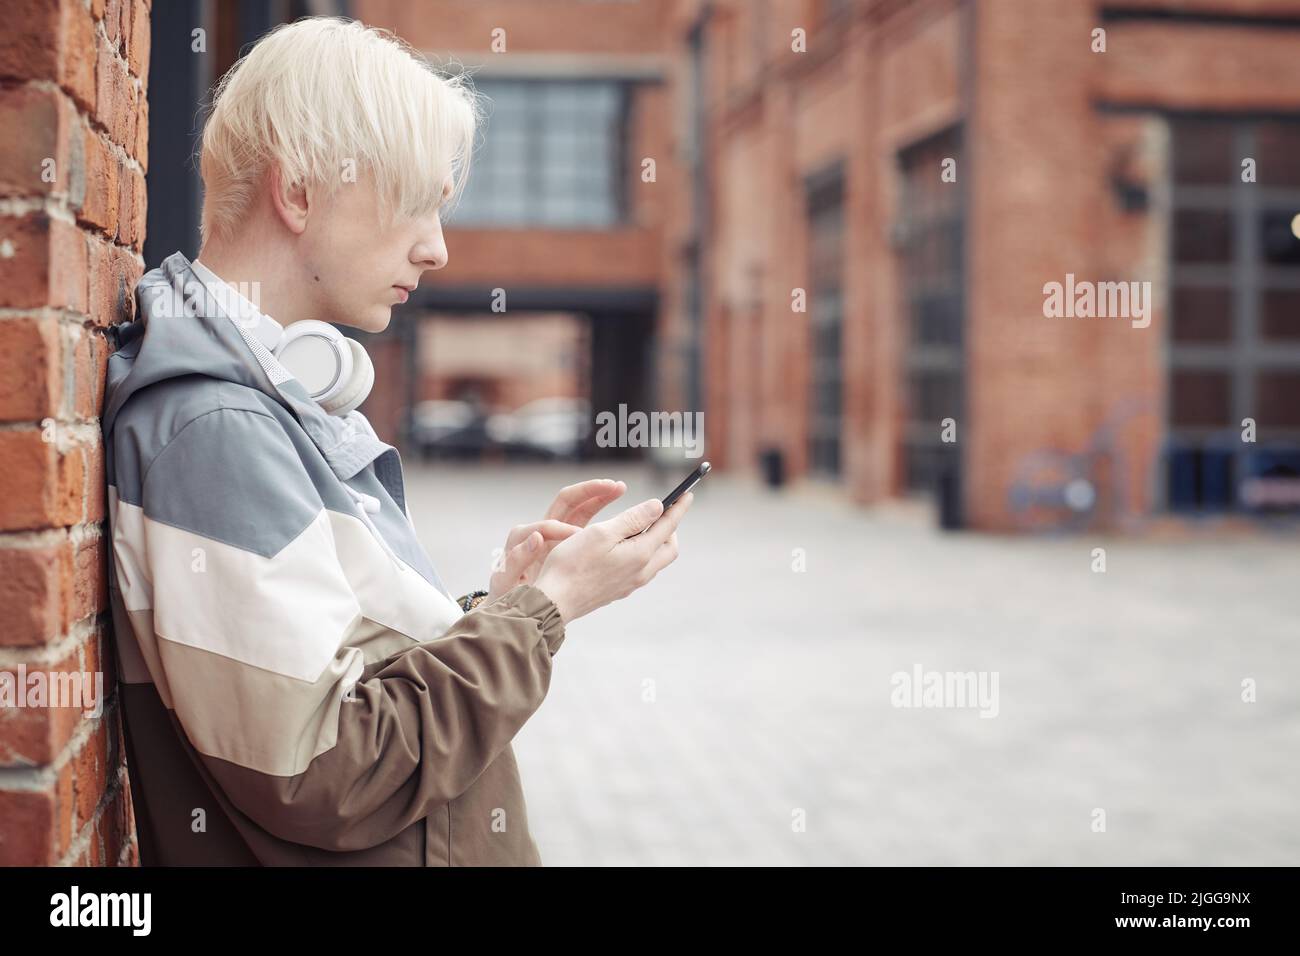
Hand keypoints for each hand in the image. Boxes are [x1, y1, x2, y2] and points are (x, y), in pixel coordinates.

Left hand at [485, 478, 627, 603]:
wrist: (514, 608)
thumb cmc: (508, 597)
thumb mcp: (506, 582)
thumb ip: (517, 559)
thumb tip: (536, 537)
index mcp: (524, 537)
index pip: (547, 525)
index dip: (563, 531)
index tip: (579, 540)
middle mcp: (541, 530)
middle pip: (566, 501)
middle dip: (589, 491)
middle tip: (612, 485)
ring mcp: (557, 536)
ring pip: (580, 509)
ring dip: (599, 497)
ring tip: (619, 488)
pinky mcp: (568, 544)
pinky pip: (587, 525)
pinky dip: (603, 517)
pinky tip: (621, 519)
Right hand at [533, 491, 692, 624]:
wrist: (554, 601)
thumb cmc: (572, 564)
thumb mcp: (602, 532)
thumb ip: (633, 518)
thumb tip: (658, 507)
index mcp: (640, 554)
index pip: (668, 526)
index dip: (678, 508)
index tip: (687, 494)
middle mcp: (641, 572)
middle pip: (669, 548)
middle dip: (671, 527)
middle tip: (665, 511)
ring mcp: (631, 584)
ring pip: (656, 560)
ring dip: (658, 541)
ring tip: (646, 526)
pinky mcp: (619, 590)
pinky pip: (642, 570)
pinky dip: (644, 553)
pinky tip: (628, 548)